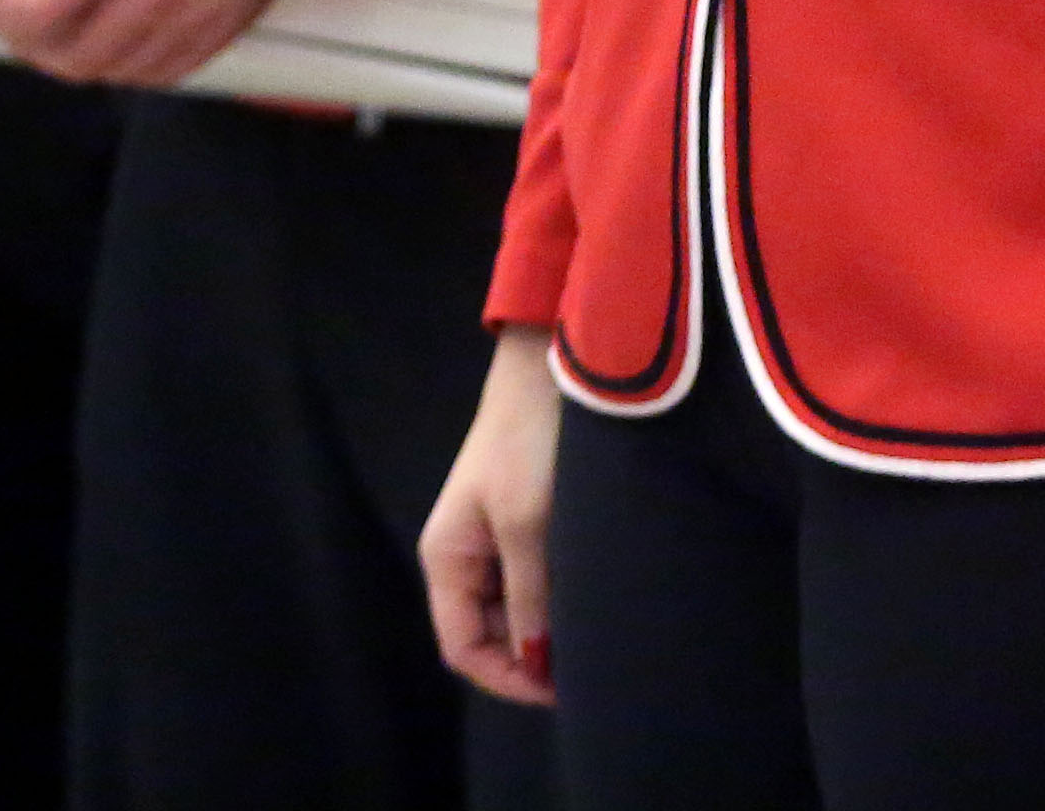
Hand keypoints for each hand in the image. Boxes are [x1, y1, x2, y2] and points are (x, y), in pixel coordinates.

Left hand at [0, 0, 294, 86]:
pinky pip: (158, 74)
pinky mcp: (219, 26)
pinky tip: (116, 36)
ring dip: (77, 57)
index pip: (37, 8)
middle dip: (30, 43)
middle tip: (22, 16)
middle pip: (69, 54)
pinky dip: (127, 65)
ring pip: (111, 70)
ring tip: (65, 27)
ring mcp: (192, 10)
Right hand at [424, 325, 559, 705]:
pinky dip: (560, 592)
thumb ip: (531, 597)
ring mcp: (496, 532)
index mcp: (447, 558)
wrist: (556, 357)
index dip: (508, 679)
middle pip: (490, 632)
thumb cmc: (532, 440)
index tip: (563, 688)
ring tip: (597, 632)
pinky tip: (594, 594)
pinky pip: (537, 573)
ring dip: (550, 623)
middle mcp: (466, 553)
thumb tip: (537, 663)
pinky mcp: (528, 511)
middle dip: (532, 655)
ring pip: (518, 605)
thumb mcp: (529, 523)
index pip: (463, 649)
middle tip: (590, 663)